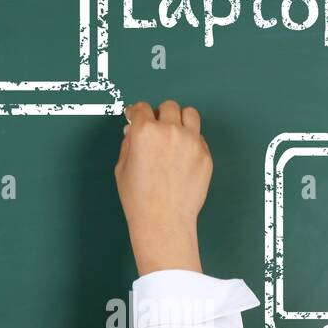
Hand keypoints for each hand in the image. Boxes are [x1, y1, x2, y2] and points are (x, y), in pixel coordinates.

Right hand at [114, 99, 209, 275]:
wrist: (163, 221)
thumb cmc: (140, 200)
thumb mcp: (122, 168)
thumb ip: (128, 144)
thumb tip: (133, 131)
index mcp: (145, 132)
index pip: (141, 108)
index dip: (136, 112)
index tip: (137, 116)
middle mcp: (170, 131)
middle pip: (168, 107)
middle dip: (159, 115)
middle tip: (156, 127)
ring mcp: (191, 142)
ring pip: (190, 114)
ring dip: (180, 120)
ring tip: (174, 133)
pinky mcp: (205, 155)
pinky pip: (199, 137)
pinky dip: (191, 141)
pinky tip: (182, 156)